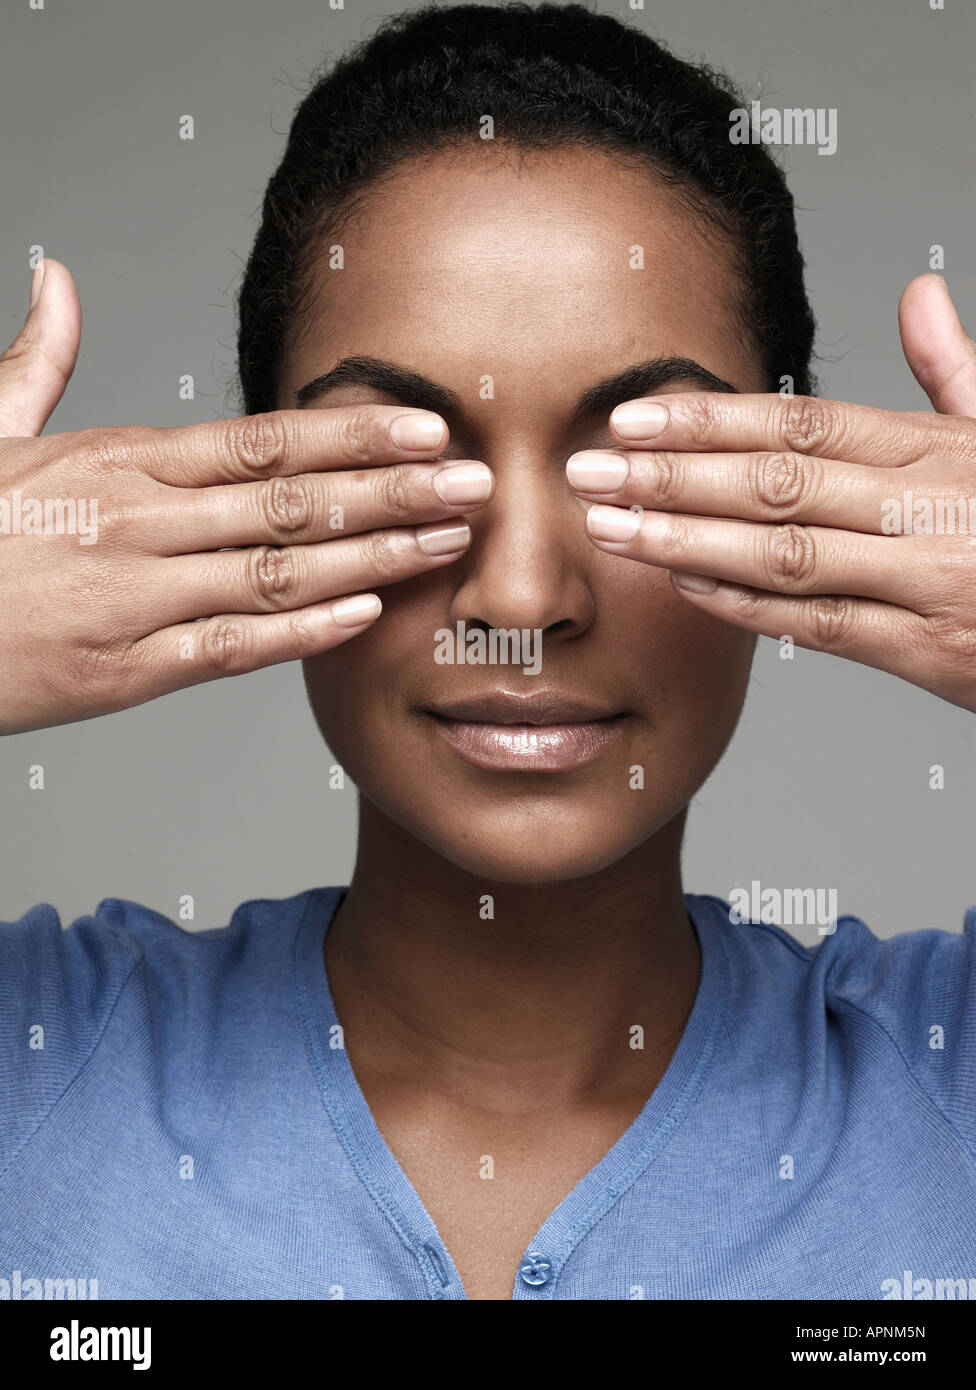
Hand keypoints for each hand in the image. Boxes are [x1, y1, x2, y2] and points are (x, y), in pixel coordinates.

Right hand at [0, 259, 490, 733]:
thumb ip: (39, 358)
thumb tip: (54, 276)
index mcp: (120, 461)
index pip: (261, 440)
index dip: (353, 434)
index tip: (425, 426)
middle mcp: (141, 524)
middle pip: (292, 501)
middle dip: (395, 490)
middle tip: (477, 483)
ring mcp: (140, 599)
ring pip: (280, 571)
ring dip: (375, 556)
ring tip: (448, 542)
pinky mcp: (130, 669)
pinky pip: (237, 646)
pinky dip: (305, 631)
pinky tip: (368, 614)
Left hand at [566, 274, 975, 713]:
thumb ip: (956, 371)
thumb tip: (918, 293)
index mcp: (939, 449)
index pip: (805, 424)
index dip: (712, 419)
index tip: (635, 417)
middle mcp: (926, 507)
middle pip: (778, 484)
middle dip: (673, 477)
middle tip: (585, 470)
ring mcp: (924, 580)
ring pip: (785, 555)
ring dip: (686, 542)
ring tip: (610, 529)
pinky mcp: (925, 650)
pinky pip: (817, 626)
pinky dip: (744, 607)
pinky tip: (682, 588)